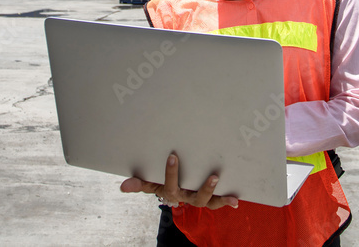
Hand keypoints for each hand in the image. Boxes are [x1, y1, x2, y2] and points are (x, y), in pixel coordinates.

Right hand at [119, 153, 238, 209]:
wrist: (173, 194)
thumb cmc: (162, 184)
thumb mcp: (150, 183)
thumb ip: (139, 184)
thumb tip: (122, 186)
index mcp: (171, 193)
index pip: (170, 185)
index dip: (171, 173)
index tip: (173, 157)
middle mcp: (186, 198)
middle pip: (195, 198)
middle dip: (205, 188)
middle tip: (214, 176)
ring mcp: (198, 199)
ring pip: (208, 201)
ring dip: (219, 195)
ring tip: (228, 184)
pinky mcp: (209, 198)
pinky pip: (218, 202)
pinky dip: (227, 201)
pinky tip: (236, 199)